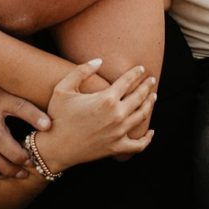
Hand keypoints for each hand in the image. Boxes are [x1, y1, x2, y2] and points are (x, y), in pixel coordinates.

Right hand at [0, 67, 52, 179]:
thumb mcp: (9, 85)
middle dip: (16, 155)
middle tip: (32, 162)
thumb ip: (27, 96)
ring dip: (5, 168)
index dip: (34, 116)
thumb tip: (51, 112)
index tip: (49, 126)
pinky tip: (2, 175)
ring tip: (22, 174)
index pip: (18, 106)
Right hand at [35, 59, 156, 172]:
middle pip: (139, 96)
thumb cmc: (57, 116)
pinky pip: (139, 144)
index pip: (128, 81)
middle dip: (147, 86)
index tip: (141, 68)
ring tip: (153, 96)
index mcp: (106, 99)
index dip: (136, 73)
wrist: (55, 147)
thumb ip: (81, 71)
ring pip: (142, 115)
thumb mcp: (63, 89)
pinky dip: (148, 138)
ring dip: (150, 104)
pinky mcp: (117, 147)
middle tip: (151, 80)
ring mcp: (119, 132)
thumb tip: (99, 60)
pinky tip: (151, 131)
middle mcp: (117, 115)